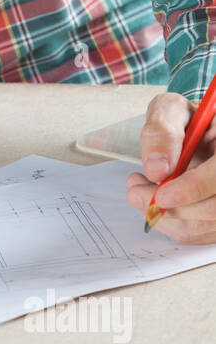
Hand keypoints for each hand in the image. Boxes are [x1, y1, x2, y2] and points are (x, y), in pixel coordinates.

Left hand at [127, 92, 215, 242]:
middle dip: (170, 208)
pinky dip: (170, 223)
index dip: (193, 188)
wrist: (197, 136)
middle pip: (213, 209)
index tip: (161, 194)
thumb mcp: (171, 111)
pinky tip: (155, 202)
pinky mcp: (215, 219)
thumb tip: (157, 167)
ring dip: (165, 216)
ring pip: (202, 227)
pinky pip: (196, 233)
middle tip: (135, 192)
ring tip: (140, 192)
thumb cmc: (187, 123)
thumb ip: (162, 130)